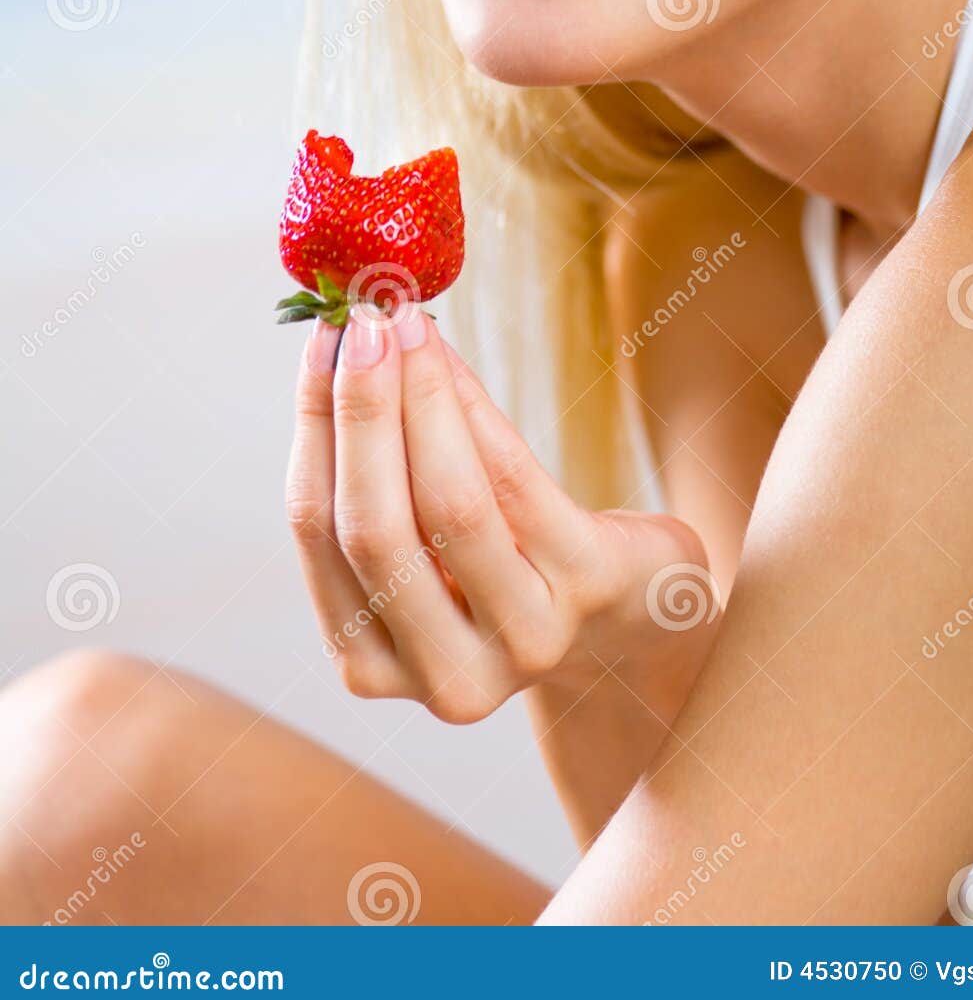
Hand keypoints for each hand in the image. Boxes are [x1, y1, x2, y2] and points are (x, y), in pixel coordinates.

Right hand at [285, 305, 716, 723]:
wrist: (632, 610)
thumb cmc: (507, 561)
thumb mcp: (428, 537)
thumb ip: (379, 470)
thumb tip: (342, 340)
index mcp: (372, 665)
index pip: (320, 533)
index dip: (313, 431)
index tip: (316, 347)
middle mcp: (445, 676)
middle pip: (374, 529)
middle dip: (360, 414)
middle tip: (357, 324)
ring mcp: (522, 641)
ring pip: (447, 504)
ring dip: (418, 398)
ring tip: (404, 323)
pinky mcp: (587, 590)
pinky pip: (515, 482)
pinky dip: (473, 408)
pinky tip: (449, 356)